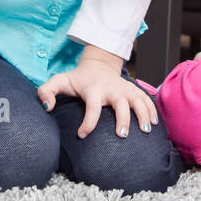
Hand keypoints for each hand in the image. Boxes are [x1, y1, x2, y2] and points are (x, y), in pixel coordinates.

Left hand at [37, 54, 157, 138]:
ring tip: (146, 130)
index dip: (88, 123)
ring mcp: (124, 89)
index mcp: (93, 90)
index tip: (82, 135)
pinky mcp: (133, 89)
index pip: (92, 107)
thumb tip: (47, 108)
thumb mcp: (59, 82)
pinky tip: (154, 123)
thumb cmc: (77, 79)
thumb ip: (46, 92)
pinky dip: (152, 110)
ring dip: (144, 114)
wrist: (98, 64)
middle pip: (120, 104)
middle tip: (123, 135)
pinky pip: (146, 99)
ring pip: (138, 100)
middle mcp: (111, 89)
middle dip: (123, 119)